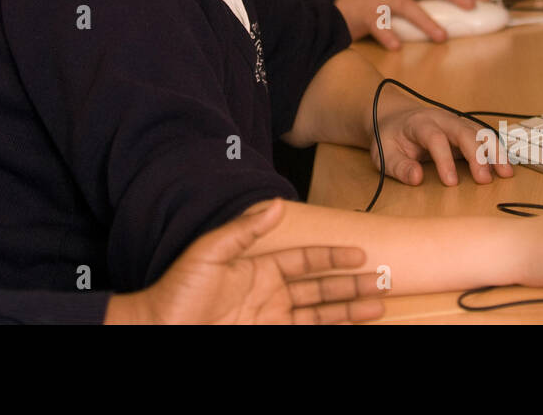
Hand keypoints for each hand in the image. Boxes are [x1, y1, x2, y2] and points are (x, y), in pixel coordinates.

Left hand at [106, 199, 383, 323]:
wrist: (160, 328)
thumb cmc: (178, 290)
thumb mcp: (210, 252)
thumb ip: (245, 230)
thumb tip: (276, 204)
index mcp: (259, 270)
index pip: (305, 261)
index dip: (332, 257)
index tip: (359, 253)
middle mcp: (270, 295)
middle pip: (320, 289)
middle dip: (351, 286)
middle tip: (382, 283)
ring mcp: (271, 320)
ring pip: (320, 314)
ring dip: (348, 311)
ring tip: (378, 307)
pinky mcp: (270, 337)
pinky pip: (307, 333)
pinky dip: (330, 330)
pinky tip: (349, 329)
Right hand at [335, 0, 489, 49]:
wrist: (337, 7)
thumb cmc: (375, 7)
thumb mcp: (401, 0)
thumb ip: (424, 7)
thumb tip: (457, 23)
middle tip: (471, 8)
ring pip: (406, 4)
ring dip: (426, 20)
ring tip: (441, 37)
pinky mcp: (363, 14)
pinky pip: (378, 24)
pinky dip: (388, 35)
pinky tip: (396, 46)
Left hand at [371, 106, 512, 186]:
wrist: (395, 116)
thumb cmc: (390, 138)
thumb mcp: (384, 154)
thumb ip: (399, 166)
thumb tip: (417, 178)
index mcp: (420, 124)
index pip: (435, 138)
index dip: (444, 160)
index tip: (451, 183)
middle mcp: (442, 119)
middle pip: (465, 132)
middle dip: (477, 155)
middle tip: (485, 180)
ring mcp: (456, 122)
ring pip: (480, 132)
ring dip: (494, 151)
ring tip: (506, 173)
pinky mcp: (465, 130)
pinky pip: (485, 136)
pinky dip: (497, 150)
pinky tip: (506, 166)